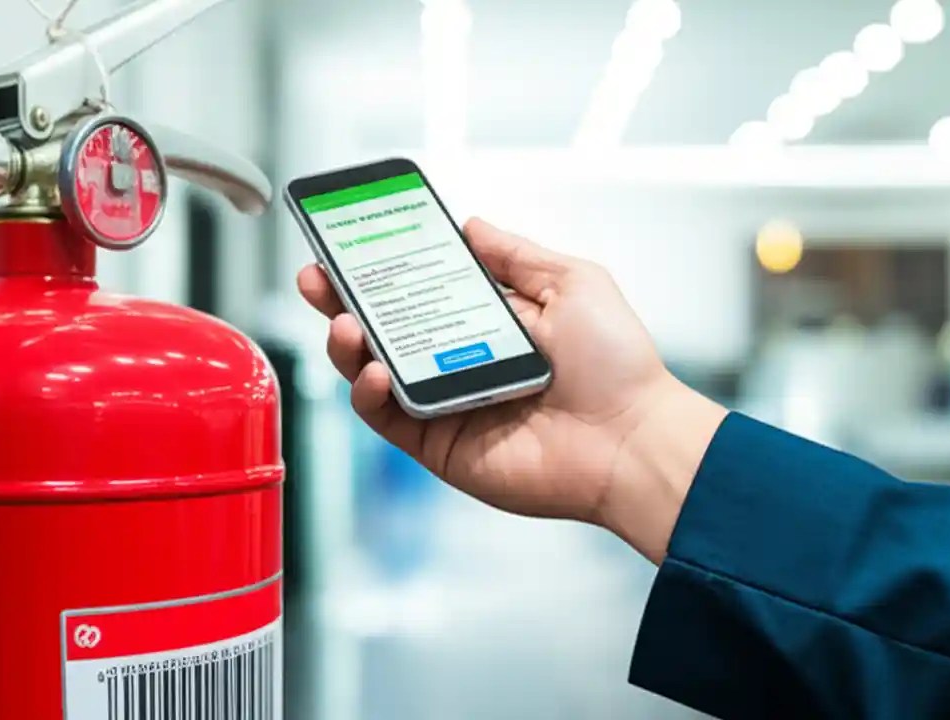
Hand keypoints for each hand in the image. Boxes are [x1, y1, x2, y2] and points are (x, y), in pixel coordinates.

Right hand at [297, 218, 726, 562]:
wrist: (632, 440)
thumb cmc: (616, 365)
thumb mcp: (572, 282)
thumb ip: (516, 255)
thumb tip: (471, 225)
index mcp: (484, 323)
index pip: (418, 289)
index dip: (381, 267)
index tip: (351, 241)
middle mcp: (457, 362)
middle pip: (381, 328)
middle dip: (342, 299)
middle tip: (317, 276)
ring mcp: (444, 404)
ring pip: (371, 371)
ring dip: (346, 345)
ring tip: (344, 322)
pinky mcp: (438, 444)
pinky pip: (386, 417)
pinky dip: (369, 394)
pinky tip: (374, 373)